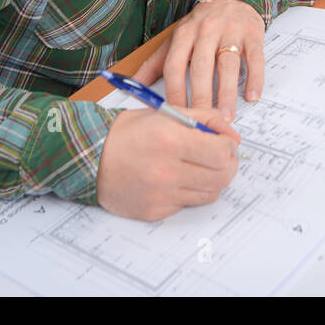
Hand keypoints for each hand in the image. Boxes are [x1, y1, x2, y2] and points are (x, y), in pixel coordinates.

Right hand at [96, 106, 240, 220]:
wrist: (91, 157)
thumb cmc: (130, 132)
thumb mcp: (167, 112)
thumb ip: (206, 118)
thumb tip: (233, 136)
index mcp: (170, 140)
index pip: (221, 153)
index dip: (229, 147)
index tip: (223, 143)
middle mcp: (166, 170)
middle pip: (222, 177)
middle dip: (227, 165)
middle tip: (219, 157)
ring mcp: (160, 195)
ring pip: (210, 194)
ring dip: (210, 180)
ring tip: (197, 167)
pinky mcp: (155, 212)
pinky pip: (188, 204)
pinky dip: (189, 192)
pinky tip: (175, 179)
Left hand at [136, 0, 264, 119]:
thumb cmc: (202, 25)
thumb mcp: (177, 38)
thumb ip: (155, 63)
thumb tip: (133, 86)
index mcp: (184, 33)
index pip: (175, 65)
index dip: (174, 91)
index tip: (177, 113)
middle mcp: (206, 31)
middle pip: (202, 68)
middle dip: (201, 97)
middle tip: (203, 119)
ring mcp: (231, 31)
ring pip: (228, 65)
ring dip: (227, 93)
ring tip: (226, 115)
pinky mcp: (253, 34)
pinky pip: (254, 58)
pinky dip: (255, 78)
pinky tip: (252, 95)